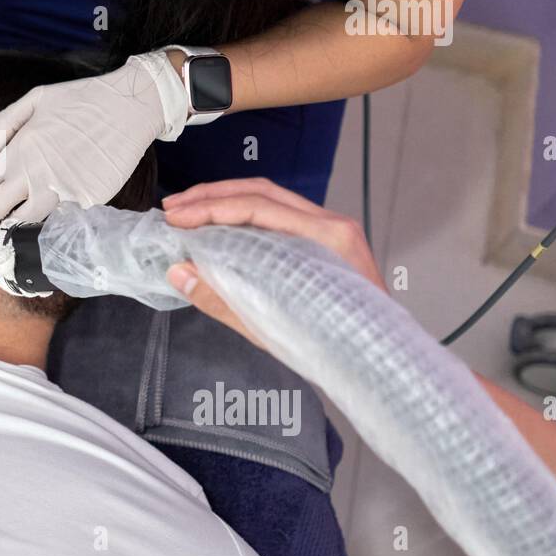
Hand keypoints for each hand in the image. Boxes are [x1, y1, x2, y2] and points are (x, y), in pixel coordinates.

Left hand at [0, 52, 188, 242]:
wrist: (128, 106)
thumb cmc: (80, 99)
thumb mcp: (35, 99)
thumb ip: (2, 126)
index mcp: (19, 149)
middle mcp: (35, 173)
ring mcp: (61, 190)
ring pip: (25, 223)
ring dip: (6, 238)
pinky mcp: (86, 201)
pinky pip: (59, 222)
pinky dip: (44, 234)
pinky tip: (34, 243)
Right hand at [163, 178, 383, 345]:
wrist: (382, 362)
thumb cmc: (337, 349)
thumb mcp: (274, 329)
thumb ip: (223, 299)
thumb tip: (178, 273)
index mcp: (326, 239)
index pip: (257, 207)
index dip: (210, 209)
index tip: (177, 219)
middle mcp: (332, 224)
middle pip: (261, 192)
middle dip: (210, 196)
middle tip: (172, 210)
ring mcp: (331, 228)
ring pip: (269, 197)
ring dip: (224, 199)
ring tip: (187, 210)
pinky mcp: (325, 237)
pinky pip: (279, 213)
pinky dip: (243, 212)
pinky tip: (219, 223)